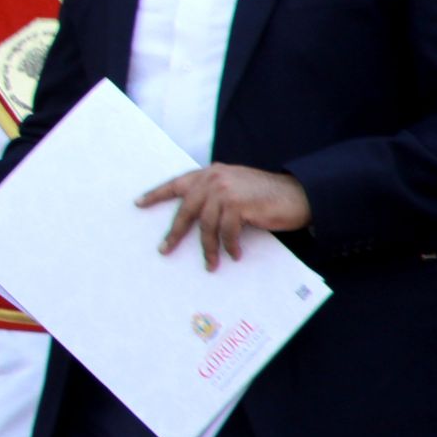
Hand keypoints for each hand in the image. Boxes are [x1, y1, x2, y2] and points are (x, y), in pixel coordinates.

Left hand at [137, 164, 310, 270]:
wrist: (298, 195)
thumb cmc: (266, 195)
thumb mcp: (236, 188)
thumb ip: (214, 194)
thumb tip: (193, 218)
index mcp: (211, 173)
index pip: (177, 183)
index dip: (157, 194)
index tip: (138, 204)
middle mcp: (214, 178)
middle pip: (186, 209)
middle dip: (175, 232)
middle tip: (165, 250)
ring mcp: (226, 190)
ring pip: (205, 225)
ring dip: (207, 247)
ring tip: (210, 264)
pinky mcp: (239, 205)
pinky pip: (225, 231)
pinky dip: (228, 246)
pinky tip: (233, 254)